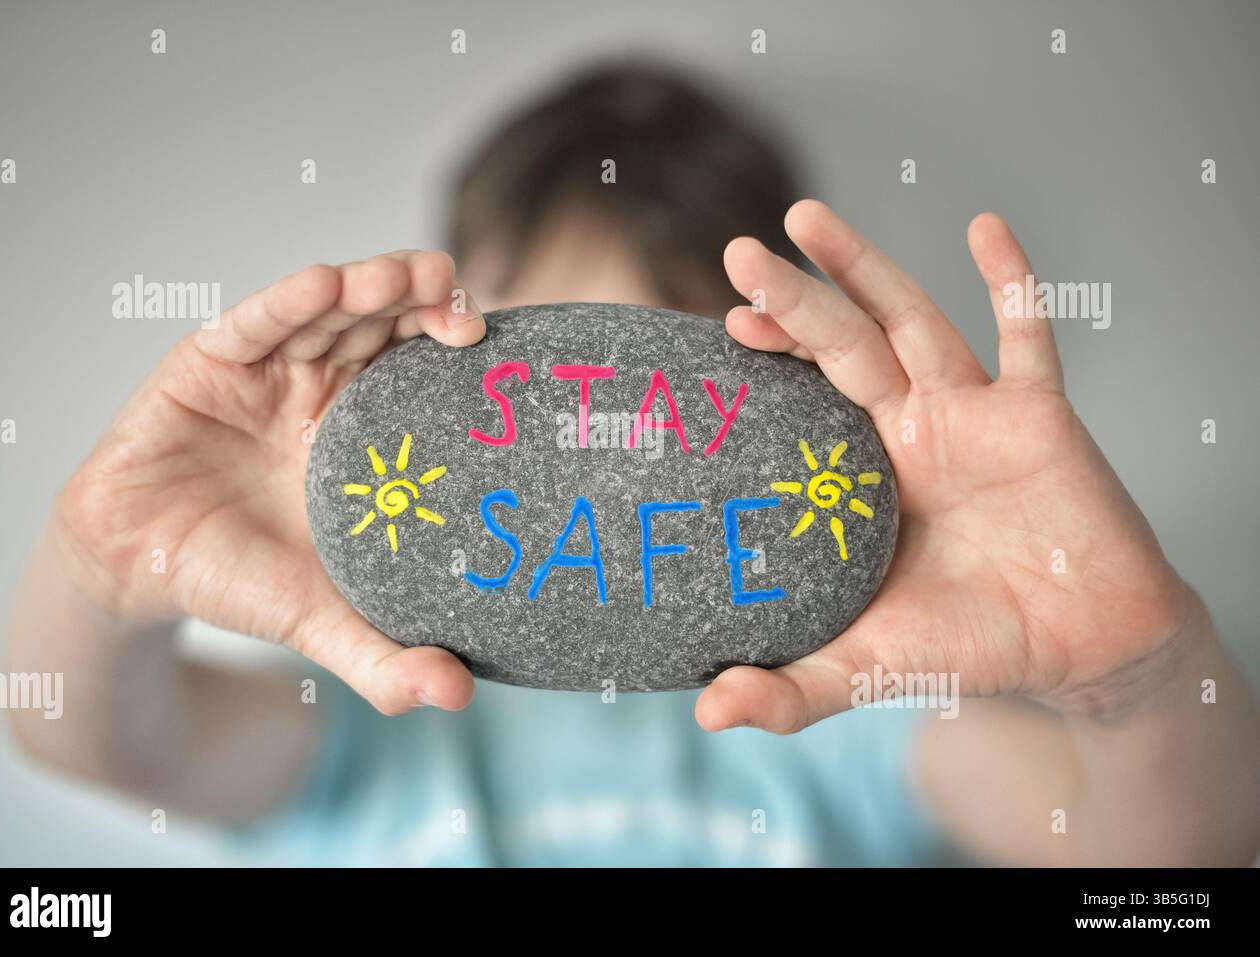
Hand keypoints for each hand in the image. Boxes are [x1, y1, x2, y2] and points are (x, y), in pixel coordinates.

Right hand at [56, 252, 481, 714]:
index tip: (493, 344)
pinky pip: (254, 323)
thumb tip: (457, 700)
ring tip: (403, 276)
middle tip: (456, 292)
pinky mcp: (211, 362)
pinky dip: (288, 302)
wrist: (143, 570)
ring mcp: (271, 368)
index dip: (456, 347)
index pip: (425, 371)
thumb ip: (385, 657)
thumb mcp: (321, 622)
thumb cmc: (242, 580)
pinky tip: (322, 282)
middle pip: (386, 324)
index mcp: (368, 429)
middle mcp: (326, 386)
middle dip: (422, 300)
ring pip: (329, 311)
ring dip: (367, 287)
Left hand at [699, 200, 1190, 732]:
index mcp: (863, 469)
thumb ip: (792, 689)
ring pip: (912, 323)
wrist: (1079, 649)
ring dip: (865, 268)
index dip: (766, 359)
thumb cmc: (968, 644)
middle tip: (737, 252)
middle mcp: (910, 427)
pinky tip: (987, 227)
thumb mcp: (869, 667)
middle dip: (794, 298)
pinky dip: (1013, 284)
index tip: (717, 327)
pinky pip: (1028, 340)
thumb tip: (707, 714)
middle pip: (843, 345)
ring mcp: (973, 415)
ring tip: (806, 217)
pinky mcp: (1041, 418)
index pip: (803, 397)